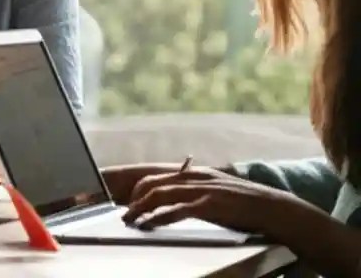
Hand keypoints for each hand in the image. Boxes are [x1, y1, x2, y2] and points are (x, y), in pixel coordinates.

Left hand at [122, 173, 304, 236]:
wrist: (276, 209)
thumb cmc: (246, 205)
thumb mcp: (216, 193)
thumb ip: (196, 194)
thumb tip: (175, 202)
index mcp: (195, 174)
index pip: (156, 177)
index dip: (137, 189)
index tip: (127, 202)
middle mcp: (195, 178)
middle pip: (152, 183)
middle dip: (133, 199)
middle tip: (124, 214)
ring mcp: (203, 190)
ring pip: (160, 194)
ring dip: (141, 208)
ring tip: (130, 220)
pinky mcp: (211, 205)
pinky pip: (178, 210)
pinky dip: (160, 217)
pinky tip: (150, 225)